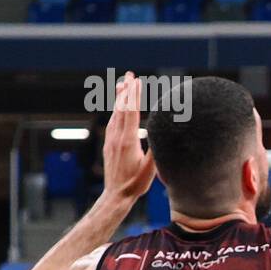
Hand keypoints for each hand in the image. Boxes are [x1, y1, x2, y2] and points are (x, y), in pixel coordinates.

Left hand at [101, 71, 156, 201]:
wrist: (116, 195)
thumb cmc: (135, 184)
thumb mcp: (150, 169)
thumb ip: (155, 150)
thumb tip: (161, 132)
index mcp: (127, 141)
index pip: (130, 112)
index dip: (134, 95)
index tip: (137, 81)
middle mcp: (116, 137)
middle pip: (121, 108)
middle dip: (126, 90)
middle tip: (129, 74)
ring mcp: (111, 140)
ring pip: (115, 114)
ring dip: (120, 98)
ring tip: (123, 85)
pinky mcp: (109, 144)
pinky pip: (113, 122)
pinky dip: (117, 110)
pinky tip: (119, 108)